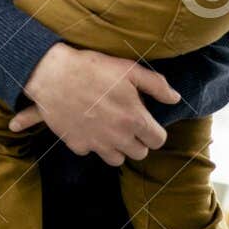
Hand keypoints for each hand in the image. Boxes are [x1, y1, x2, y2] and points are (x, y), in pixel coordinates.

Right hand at [19, 41, 179, 166]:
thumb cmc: (92, 68)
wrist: (52, 74)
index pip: (158, 140)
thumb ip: (156, 85)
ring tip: (109, 129)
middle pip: (139, 153)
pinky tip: (86, 126)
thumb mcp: (129, 69)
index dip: (154, 131)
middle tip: (127, 123)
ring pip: (117, 160)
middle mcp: (118, 137)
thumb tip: (175, 99)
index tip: (145, 121)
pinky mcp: (77, 144)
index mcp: (135, 119)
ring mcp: (96, 143)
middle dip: (137, 140)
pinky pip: (90, 152)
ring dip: (117, 147)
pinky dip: (90, 143)